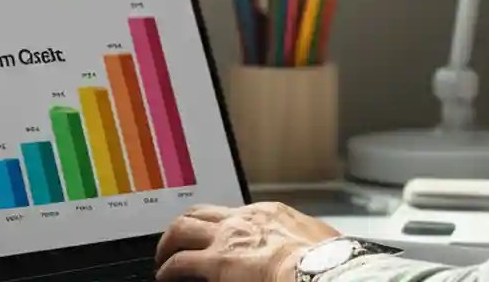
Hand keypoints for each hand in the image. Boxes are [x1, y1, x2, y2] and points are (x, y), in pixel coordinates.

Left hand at [155, 202, 340, 281]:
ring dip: (169, 244)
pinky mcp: (215, 262)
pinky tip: (164, 277)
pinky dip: (167, 270)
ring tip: (164, 259)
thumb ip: (301, 241)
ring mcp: (227, 238)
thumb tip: (309, 252)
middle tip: (176, 242)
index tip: (218, 237)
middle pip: (201, 213)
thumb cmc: (325, 260)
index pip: (235, 214)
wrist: (318, 269)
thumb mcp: (316, 241)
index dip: (221, 225)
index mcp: (269, 214)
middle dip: (184, 226)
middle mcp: (243, 219)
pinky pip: (179, 264)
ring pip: (182, 229)